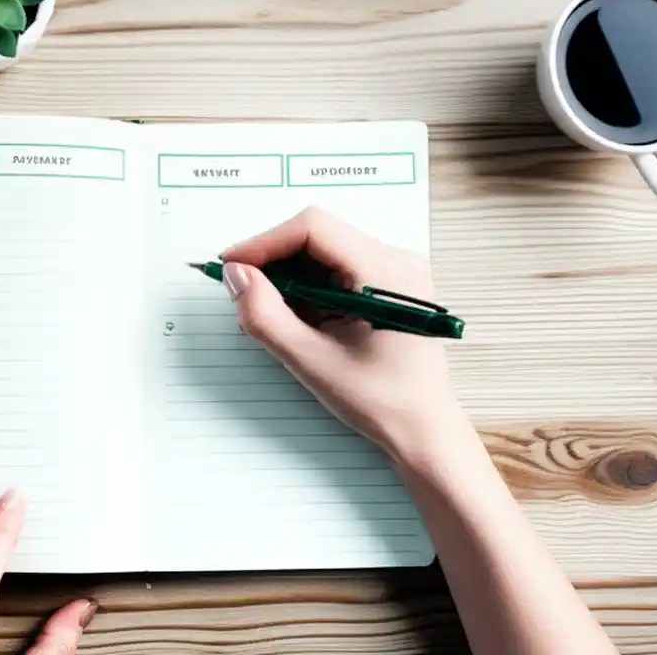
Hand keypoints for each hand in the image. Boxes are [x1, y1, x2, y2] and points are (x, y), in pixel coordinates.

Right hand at [220, 207, 469, 463]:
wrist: (424, 429)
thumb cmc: (381, 400)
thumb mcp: (311, 360)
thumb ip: (265, 315)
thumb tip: (236, 276)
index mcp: (385, 271)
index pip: (313, 228)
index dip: (264, 242)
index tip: (232, 267)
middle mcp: (395, 260)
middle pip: (317, 236)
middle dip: (275, 261)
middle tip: (245, 294)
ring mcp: (394, 271)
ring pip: (324, 252)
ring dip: (291, 277)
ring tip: (277, 317)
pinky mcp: (388, 285)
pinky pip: (337, 269)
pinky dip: (309, 289)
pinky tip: (301, 321)